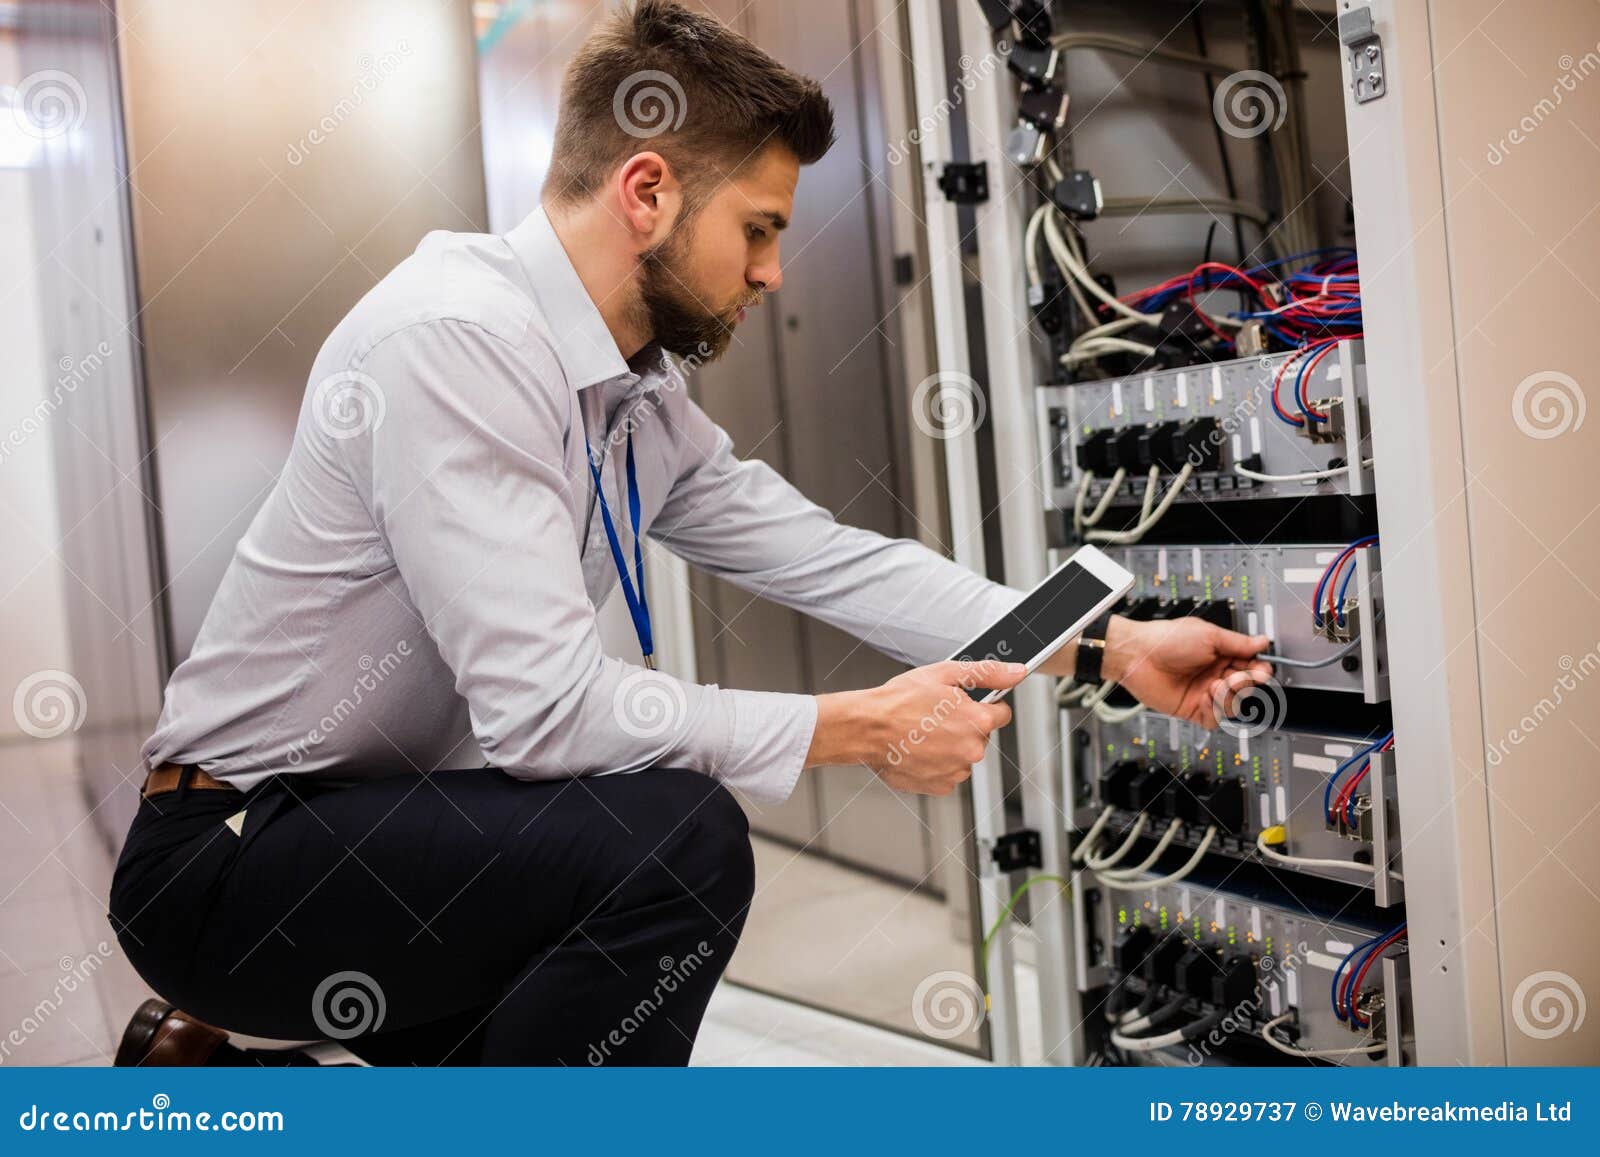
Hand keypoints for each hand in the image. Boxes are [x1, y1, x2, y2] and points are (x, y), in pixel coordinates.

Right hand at [807, 659, 1026, 795]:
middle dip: (964, 725)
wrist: (867, 728)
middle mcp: (972, 749)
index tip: (966, 704)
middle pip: (981, 735)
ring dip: (950, 745)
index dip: (984, 705)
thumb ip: (988, 673)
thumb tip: (1017, 671)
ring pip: (964, 754)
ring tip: (923, 733)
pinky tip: (920, 750)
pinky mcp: (941, 786)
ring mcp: (957, 770)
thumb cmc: (899, 701)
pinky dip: (937, 763)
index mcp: (978, 721)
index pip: (1002, 713)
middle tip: (935, 715)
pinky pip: (948, 772)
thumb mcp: (945, 674)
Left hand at [1102, 616, 1273, 729]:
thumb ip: (1238, 643)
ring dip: (1228, 697)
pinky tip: (1205, 698)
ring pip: (1233, 706)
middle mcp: (1215, 675)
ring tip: (1214, 685)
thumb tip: (1262, 642)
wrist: (1139, 655)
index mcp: (1221, 655)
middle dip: (1245, 684)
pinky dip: (1214, 712)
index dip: (1259, 671)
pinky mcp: (1191, 709)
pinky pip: (1213, 720)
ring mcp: (1204, 693)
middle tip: (1235, 677)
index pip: (1251, 668)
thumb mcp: (1209, 635)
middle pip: (1246, 689)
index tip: (1261, 670)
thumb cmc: (1167, 639)